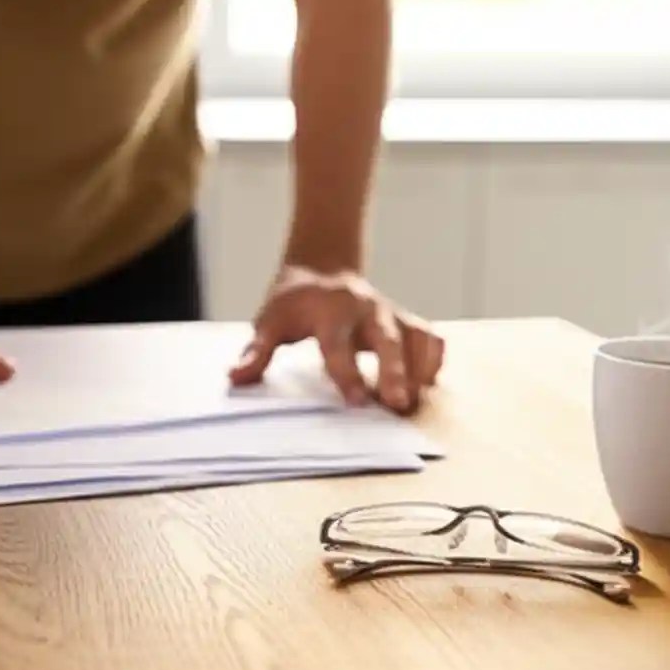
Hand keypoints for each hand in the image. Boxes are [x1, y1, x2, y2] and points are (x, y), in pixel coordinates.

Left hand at [228, 266, 443, 413]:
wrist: (322, 265)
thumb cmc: (294, 302)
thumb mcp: (270, 319)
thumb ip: (258, 350)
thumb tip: (236, 377)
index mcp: (330, 308)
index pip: (338, 343)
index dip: (347, 373)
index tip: (356, 402)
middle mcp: (367, 308)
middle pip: (388, 338)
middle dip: (395, 371)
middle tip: (400, 403)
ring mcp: (392, 313)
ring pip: (417, 337)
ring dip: (419, 370)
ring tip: (414, 403)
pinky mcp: (407, 320)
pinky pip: (431, 338)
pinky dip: (433, 361)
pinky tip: (426, 386)